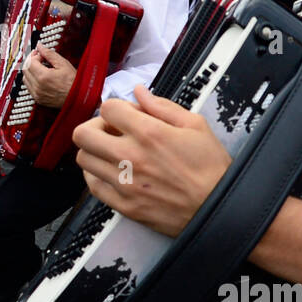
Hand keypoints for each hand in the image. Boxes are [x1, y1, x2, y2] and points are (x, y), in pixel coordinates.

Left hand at [23, 44, 75, 107]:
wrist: (78, 98)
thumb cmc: (73, 82)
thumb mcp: (63, 64)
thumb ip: (49, 54)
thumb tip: (40, 46)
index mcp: (43, 77)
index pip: (30, 62)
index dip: (34, 55)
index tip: (40, 53)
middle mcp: (38, 86)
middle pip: (25, 69)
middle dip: (31, 61)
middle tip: (39, 58)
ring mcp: (37, 94)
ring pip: (25, 78)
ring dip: (30, 71)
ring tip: (40, 67)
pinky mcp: (38, 99)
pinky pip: (29, 87)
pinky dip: (31, 80)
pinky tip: (40, 77)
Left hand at [74, 86, 231, 237]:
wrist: (219, 209)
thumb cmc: (211, 166)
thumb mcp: (195, 125)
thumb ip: (162, 106)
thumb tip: (138, 92)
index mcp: (149, 133)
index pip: (107, 108)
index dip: (116, 108)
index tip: (127, 116)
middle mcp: (130, 157)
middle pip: (83, 134)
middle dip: (95, 127)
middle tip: (111, 132)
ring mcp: (124, 184)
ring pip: (84, 159)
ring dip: (95, 151)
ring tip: (112, 152)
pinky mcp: (124, 206)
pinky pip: (92, 187)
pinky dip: (97, 175)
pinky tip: (112, 172)